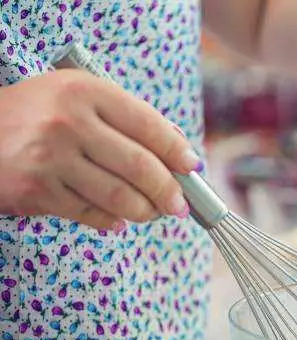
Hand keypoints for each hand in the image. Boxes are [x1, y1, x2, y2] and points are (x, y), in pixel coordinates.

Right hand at [0, 70, 200, 230]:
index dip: (177, 152)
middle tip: (180, 206)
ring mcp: (50, 159)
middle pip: (140, 167)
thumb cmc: (39, 116)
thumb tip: (179, 152)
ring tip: (153, 213)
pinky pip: (91, 214)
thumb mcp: (78, 98)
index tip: (192, 168)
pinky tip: (119, 220)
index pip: (149, 125)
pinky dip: (112, 221)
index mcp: (85, 91)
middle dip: (169, 191)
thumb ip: (125, 119)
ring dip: (146, 211)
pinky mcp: (36, 191)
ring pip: (120, 196)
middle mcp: (68, 123)